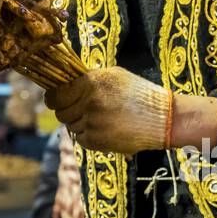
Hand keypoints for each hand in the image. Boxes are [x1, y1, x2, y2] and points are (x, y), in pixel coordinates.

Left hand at [43, 67, 165, 156]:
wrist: (164, 119)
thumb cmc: (139, 93)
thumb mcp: (114, 76)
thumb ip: (89, 78)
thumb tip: (66, 82)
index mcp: (90, 83)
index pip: (56, 94)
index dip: (53, 97)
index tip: (54, 99)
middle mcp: (88, 103)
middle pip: (61, 112)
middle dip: (68, 111)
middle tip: (82, 109)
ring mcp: (92, 124)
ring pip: (71, 126)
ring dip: (80, 123)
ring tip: (101, 118)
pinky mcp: (97, 141)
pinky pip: (81, 139)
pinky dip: (89, 136)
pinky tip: (105, 129)